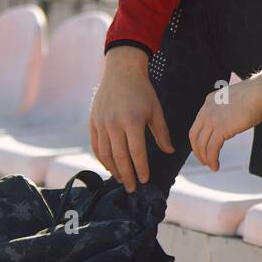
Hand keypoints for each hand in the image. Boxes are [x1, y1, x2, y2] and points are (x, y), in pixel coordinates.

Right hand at [90, 45, 173, 192]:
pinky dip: (102, 159)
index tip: (145, 180)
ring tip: (122, 179)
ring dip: (114, 169)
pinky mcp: (93, 122)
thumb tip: (169, 151)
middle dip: (127, 175)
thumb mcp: (156, 111)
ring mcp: (101, 123)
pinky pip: (96, 146)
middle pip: (119, 157)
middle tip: (133, 188)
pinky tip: (110, 166)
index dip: (141, 168)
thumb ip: (161, 133)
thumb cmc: (143, 92)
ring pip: (105, 154)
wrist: (121, 72)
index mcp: (132, 121)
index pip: (136, 152)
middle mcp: (114, 124)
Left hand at [189, 74, 261, 171]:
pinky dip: (212, 160)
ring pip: (201, 144)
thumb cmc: (255, 95)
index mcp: (210, 101)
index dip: (198, 138)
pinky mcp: (221, 129)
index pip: (198, 124)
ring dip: (204, 158)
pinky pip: (212, 149)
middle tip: (203, 160)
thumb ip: (227, 110)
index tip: (204, 147)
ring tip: (211, 166)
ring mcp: (212, 119)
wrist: (261, 93)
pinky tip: (216, 166)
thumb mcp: (234, 101)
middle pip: (194, 135)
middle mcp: (207, 110)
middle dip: (197, 150)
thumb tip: (230, 122)